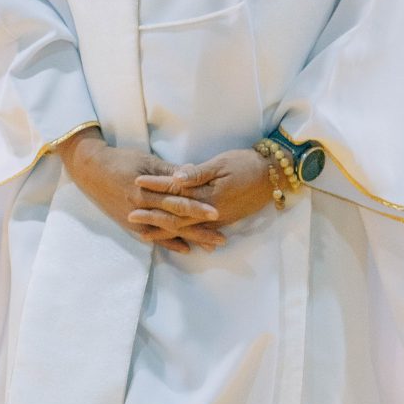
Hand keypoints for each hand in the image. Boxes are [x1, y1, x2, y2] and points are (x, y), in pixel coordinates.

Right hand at [58, 129, 224, 253]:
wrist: (91, 170)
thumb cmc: (121, 160)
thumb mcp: (147, 160)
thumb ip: (169, 171)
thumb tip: (194, 173)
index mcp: (146, 189)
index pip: (176, 201)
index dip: (197, 207)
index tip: (217, 212)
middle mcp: (142, 207)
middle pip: (175, 221)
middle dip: (199, 230)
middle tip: (221, 238)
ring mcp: (135, 219)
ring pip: (167, 231)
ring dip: (189, 239)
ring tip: (209, 246)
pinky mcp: (130, 224)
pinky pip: (153, 237)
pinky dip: (169, 243)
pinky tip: (185, 249)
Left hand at [137, 148, 276, 233]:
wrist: (273, 176)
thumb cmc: (248, 164)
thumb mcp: (222, 163)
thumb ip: (198, 173)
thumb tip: (176, 177)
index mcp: (208, 194)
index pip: (176, 192)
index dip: (156, 187)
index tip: (137, 182)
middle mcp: (210, 211)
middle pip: (176, 215)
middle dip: (153, 216)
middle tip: (130, 216)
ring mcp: (216, 219)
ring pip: (185, 228)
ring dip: (164, 231)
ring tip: (144, 233)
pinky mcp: (222, 221)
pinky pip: (197, 232)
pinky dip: (183, 236)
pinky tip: (173, 240)